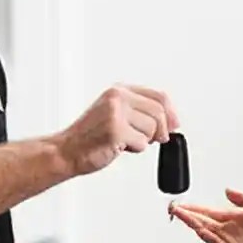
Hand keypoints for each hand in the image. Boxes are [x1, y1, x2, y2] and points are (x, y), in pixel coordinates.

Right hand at [52, 84, 179, 176]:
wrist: (67, 151)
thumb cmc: (90, 137)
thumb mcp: (115, 114)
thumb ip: (140, 112)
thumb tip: (171, 121)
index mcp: (118, 91)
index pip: (158, 96)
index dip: (171, 112)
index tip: (174, 125)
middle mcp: (117, 98)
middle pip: (159, 112)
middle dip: (160, 130)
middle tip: (153, 139)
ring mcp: (116, 113)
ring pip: (152, 129)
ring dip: (143, 141)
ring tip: (124, 141)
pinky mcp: (115, 130)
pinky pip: (142, 143)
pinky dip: (134, 149)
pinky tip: (119, 147)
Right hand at [171, 189, 242, 242]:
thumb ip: (242, 198)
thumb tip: (227, 190)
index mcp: (234, 217)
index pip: (208, 212)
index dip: (195, 208)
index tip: (183, 204)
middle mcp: (229, 229)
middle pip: (203, 221)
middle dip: (188, 215)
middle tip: (174, 208)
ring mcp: (230, 240)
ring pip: (206, 232)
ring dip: (194, 224)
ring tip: (182, 216)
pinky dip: (208, 237)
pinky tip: (199, 230)